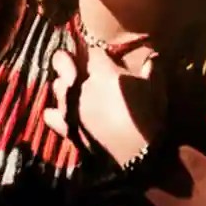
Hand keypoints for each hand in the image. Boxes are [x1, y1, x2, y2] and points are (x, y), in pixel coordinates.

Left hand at [42, 46, 167, 165]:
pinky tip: (64, 114)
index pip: (91, 50)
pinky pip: (50, 114)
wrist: (136, 155)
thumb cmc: (147, 117)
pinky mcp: (66, 126)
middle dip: (69, 61)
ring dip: (64, 85)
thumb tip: (153, 56)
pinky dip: (55, 112)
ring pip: (56, 86)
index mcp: (101, 70)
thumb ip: (152, 68)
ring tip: (77, 92)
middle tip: (81, 68)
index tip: (105, 59)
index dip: (97, 54)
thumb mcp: (156, 89)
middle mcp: (80, 83)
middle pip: (62, 61)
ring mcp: (69, 105)